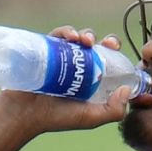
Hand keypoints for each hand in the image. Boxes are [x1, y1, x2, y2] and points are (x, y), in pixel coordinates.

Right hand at [0, 27, 136, 140]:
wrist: (25, 113)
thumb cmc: (57, 118)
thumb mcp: (91, 118)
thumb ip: (113, 111)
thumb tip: (126, 90)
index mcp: (91, 81)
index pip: (108, 63)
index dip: (116, 55)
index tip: (118, 53)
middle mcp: (78, 68)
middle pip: (96, 48)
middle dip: (105, 41)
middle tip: (107, 43)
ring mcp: (63, 58)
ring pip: (79, 39)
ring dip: (86, 35)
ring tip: (86, 42)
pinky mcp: (47, 49)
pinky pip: (59, 35)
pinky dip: (67, 31)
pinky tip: (72, 36)